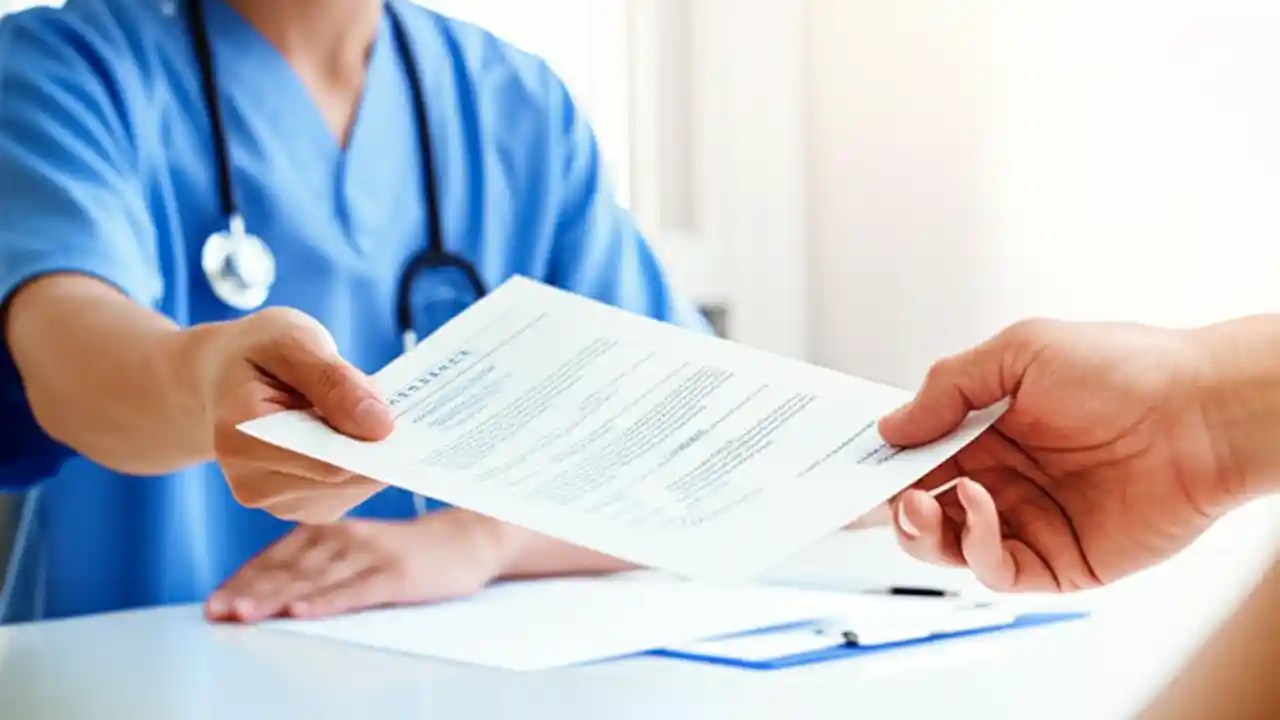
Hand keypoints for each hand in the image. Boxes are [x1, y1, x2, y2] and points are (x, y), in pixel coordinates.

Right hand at [192, 307, 394, 522]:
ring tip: (354, 411)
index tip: (399, 412)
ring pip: (353, 488)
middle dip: (374, 442)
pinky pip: (350, 491)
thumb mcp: (292, 340)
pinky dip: (362, 461)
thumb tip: (381, 427)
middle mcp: (252, 484)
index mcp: (241, 438)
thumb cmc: (257, 353)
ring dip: (369, 451)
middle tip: (382, 401)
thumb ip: (334, 381)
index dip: (373, 440)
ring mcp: (275, 503)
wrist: (222, 378)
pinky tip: (349, 432)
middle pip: (345, 478)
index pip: (328, 460)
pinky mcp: (299, 508)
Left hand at [205, 510, 508, 621]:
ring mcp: (371, 554)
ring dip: (276, 598)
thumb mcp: (356, 549)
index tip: (212, 604)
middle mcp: (345, 537)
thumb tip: (269, 591)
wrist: (468, 539)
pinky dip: (327, 601)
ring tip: (244, 615)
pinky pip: (356, 589)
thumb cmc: (408, 551)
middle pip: (288, 569)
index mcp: (330, 531)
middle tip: (216, 613)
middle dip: (248, 592)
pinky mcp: (397, 573)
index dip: (242, 580)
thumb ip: (318, 563)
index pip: (276, 557)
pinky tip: (303, 613)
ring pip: (315, 578)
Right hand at [878, 319, 1269, 592]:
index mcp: (987, 430)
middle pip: (921, 508)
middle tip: (877, 493)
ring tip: (919, 500)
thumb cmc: (1122, 368)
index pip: (916, 456)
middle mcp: (1002, 478)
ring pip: (947, 546)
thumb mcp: (1018, 353)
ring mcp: (1028, 521)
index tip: (843, 467)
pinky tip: (983, 504)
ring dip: (919, 530)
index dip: (879, 464)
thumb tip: (890, 429)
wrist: (1203, 411)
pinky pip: (995, 568)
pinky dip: (975, 543)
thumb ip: (948, 388)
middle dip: (888, 504)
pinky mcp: (1058, 561)